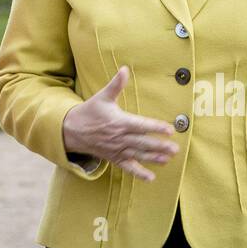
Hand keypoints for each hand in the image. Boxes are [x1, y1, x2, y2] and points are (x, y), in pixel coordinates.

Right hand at [62, 65, 179, 180]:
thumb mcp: (102, 96)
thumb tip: (124, 69)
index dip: (155, 127)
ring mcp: (117, 149)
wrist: (71, 130)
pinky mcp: (114, 158)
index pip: (141, 125)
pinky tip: (150, 178)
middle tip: (175, 149)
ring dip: (154, 158)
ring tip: (168, 159)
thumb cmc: (90, 112)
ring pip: (138, 154)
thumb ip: (116, 84)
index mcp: (119, 121)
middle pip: (142, 142)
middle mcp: (119, 137)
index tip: (169, 129)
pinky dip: (138, 173)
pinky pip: (127, 167)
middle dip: (159, 146)